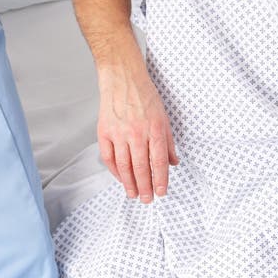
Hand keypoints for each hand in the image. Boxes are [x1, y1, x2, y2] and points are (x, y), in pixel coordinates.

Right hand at [97, 61, 178, 203]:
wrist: (122, 77)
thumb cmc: (144, 95)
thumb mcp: (163, 116)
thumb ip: (168, 141)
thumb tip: (174, 162)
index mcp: (154, 128)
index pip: (158, 162)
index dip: (160, 180)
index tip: (161, 193)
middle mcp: (137, 132)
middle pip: (140, 168)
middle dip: (145, 187)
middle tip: (147, 200)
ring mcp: (118, 132)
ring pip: (124, 166)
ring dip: (129, 184)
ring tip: (133, 194)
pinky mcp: (104, 131)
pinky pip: (109, 157)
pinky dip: (114, 170)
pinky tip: (120, 178)